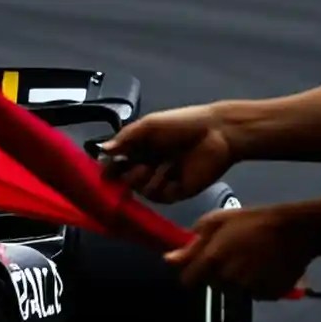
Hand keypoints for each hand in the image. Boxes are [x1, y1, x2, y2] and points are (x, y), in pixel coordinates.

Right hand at [100, 104, 236, 202]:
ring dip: (141, 181)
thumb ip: (125, 138)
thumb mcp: (149, 125)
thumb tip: (102, 149)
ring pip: (141, 190)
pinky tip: (165, 175)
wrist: (217, 133)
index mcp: (142, 148)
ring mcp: (163, 180)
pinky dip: (158, 188)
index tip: (105, 171)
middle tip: (134, 166)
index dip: (110, 168)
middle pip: (126, 179)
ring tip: (150, 168)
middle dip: (125, 175)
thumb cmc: (183, 124)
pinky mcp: (177, 192)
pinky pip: (159, 197)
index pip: (119, 163)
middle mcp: (150, 165)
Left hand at [164, 206, 315, 299]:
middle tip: (233, 255)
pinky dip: (257, 286)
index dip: (192, 272)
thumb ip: (192, 244)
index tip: (201, 264)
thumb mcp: (218, 222)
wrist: (298, 229)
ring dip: (237, 281)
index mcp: (213, 260)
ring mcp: (249, 289)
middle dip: (217, 274)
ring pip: (232, 292)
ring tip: (251, 260)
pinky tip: (265, 268)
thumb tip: (169, 259)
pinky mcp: (268, 295)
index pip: (188, 281)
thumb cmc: (254, 220)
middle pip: (212, 286)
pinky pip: (254, 295)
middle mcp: (229, 279)